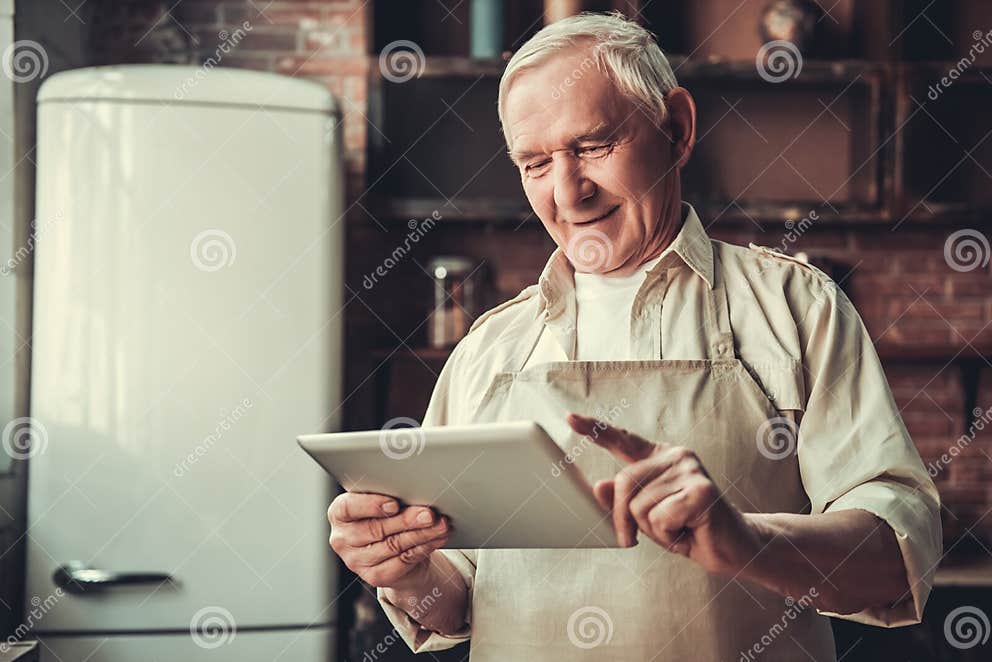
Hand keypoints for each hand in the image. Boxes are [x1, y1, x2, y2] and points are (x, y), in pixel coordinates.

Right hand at [327, 492, 450, 589]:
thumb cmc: (386, 516)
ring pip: (394, 545)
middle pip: (377, 528)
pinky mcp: (373, 577)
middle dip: (407, 520)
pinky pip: (404, 561)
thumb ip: (391, 496)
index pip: (348, 508)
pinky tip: (437, 538)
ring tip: (440, 524)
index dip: (371, 505)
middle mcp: (342, 539)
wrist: (392, 550)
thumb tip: (416, 493)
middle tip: (428, 514)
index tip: (394, 504)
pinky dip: (424, 547)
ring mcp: (356, 561)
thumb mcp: (382, 502)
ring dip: (422, 534)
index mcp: (339, 513)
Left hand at [566, 413, 758, 575]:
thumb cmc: (689, 530)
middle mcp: (674, 455)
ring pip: (641, 507)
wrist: (733, 548)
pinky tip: (691, 530)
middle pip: (623, 484)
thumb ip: (624, 501)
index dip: (595, 429)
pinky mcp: (701, 489)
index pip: (622, 440)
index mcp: (659, 458)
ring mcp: (689, 468)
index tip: (569, 418)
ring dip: (656, 531)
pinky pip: (661, 518)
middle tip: (654, 534)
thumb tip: (598, 486)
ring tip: (681, 528)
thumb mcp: (648, 517)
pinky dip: (671, 536)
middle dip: (627, 520)